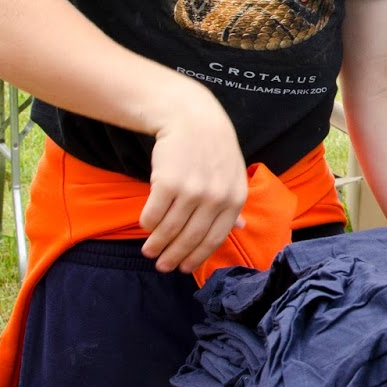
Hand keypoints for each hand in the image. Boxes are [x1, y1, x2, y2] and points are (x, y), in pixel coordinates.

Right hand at [139, 85, 248, 273]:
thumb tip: (241, 227)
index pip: (215, 239)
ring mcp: (192, 190)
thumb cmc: (213, 149)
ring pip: (169, 230)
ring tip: (149, 251)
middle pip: (191, 238)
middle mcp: (216, 197)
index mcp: (235, 199)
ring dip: (156, 245)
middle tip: (162, 266)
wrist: (192, 118)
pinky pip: (153, 215)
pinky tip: (145, 227)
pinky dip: (147, 225)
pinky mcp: (168, 183)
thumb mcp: (233, 174)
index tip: (184, 268)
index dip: (197, 257)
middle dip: (174, 257)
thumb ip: (233, 203)